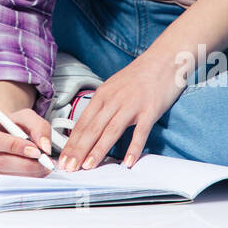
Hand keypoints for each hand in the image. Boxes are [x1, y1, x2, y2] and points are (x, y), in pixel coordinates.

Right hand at [0, 108, 53, 187]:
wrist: (4, 133)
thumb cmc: (11, 125)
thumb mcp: (26, 117)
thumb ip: (38, 127)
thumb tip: (44, 147)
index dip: (14, 147)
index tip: (35, 151)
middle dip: (26, 165)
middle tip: (44, 163)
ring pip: (1, 176)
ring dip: (25, 175)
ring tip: (40, 168)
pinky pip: (0, 185)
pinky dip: (19, 182)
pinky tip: (29, 174)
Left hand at [57, 52, 185, 171]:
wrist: (163, 60)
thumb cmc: (138, 77)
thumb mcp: (113, 88)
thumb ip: (102, 107)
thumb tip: (89, 128)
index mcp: (102, 95)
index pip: (82, 123)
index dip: (71, 143)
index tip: (63, 159)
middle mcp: (113, 100)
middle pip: (92, 128)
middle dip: (78, 150)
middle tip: (68, 168)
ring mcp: (132, 105)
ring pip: (111, 130)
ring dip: (99, 150)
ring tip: (89, 167)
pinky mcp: (150, 110)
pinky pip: (140, 131)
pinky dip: (133, 147)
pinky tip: (128, 162)